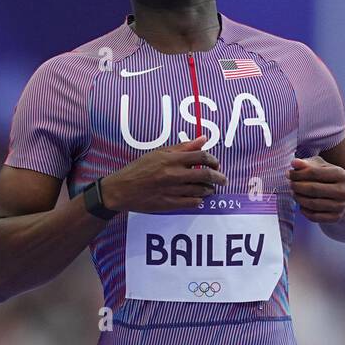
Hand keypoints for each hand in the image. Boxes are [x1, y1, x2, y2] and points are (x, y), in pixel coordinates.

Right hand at [101, 136, 226, 212]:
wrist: (122, 189)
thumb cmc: (139, 169)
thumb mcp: (159, 153)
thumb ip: (182, 147)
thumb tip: (203, 140)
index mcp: (171, 159)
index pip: (201, 157)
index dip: (213, 160)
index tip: (216, 164)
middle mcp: (173, 174)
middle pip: (205, 175)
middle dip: (219, 177)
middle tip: (222, 179)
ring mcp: (172, 190)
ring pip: (201, 190)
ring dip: (209, 189)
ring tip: (210, 189)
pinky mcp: (169, 204)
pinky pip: (192, 203)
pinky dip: (199, 200)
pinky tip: (198, 198)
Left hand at [287, 156, 344, 223]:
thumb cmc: (329, 179)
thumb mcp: (321, 167)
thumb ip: (307, 163)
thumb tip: (294, 163)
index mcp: (340, 174)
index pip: (314, 172)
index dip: (298, 173)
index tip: (289, 174)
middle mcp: (342, 191)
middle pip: (313, 189)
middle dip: (297, 186)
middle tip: (290, 185)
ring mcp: (340, 206)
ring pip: (313, 204)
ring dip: (299, 199)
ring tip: (294, 194)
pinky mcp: (336, 218)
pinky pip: (314, 216)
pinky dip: (304, 211)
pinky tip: (301, 205)